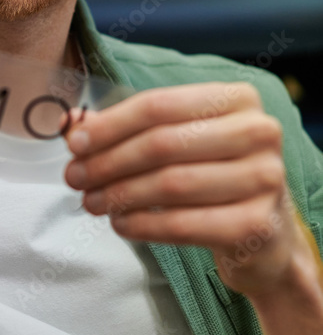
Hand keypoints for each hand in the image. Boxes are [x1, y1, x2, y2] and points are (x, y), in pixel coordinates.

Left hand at [63, 81, 312, 297]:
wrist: (264, 236)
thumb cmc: (211, 176)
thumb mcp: (177, 142)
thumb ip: (126, 128)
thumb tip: (69, 124)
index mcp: (238, 98)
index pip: (159, 105)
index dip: (110, 125)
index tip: (74, 144)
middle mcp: (259, 132)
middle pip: (162, 144)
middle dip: (108, 162)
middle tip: (75, 178)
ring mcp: (265, 179)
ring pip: (171, 184)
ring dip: (119, 195)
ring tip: (91, 202)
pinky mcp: (256, 225)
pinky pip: (183, 224)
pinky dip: (142, 224)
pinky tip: (120, 224)